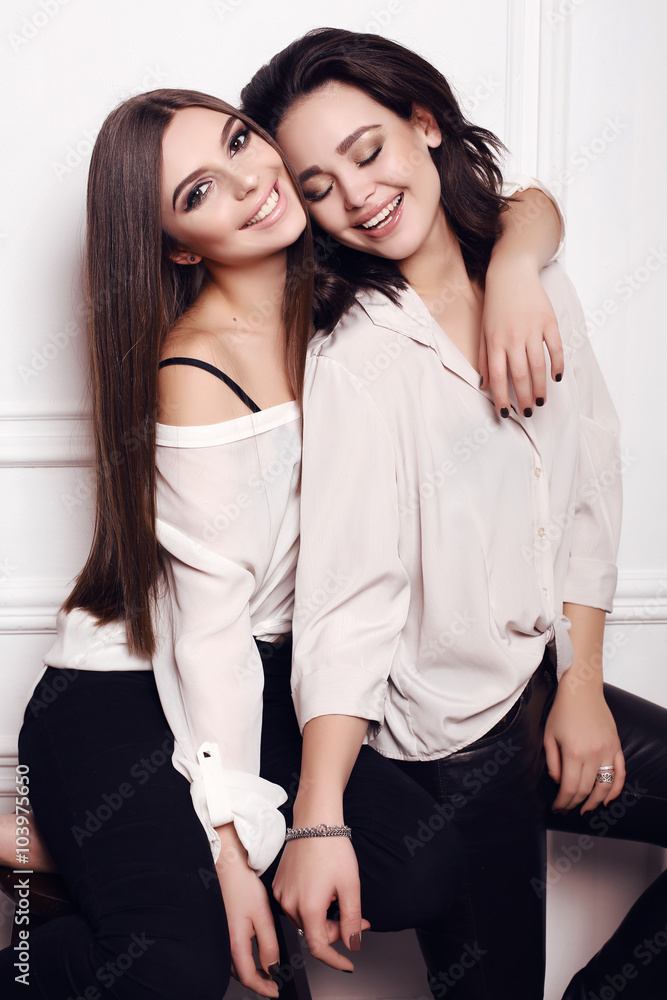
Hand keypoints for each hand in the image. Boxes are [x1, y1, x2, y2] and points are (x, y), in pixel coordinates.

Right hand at [215, 826, 279, 997]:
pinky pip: (229, 951)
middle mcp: (223, 943)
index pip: (249, 977)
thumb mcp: (262, 916)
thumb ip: (268, 945)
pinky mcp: (219, 927)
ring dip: (248, 970)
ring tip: (264, 969)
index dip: (263, 988)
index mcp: (235, 943)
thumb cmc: (242, 886)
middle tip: (271, 983)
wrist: (226, 867)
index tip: (274, 991)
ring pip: (234, 964)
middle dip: (256, 981)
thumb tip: (272, 967)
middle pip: (240, 974)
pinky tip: (250, 950)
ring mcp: (219, 936)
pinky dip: (241, 957)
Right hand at [272, 836, 370, 971]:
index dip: (335, 960)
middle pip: (313, 933)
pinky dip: (310, 905)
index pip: (319, 948)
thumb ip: (352, 920)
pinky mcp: (278, 885)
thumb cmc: (333, 848)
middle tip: (357, 919)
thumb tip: (353, 943)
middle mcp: (289, 904)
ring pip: (304, 920)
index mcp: (308, 908)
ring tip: (339, 897)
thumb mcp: (351, 887)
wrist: (315, 821)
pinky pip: (295, 905)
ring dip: (323, 918)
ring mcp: (281, 894)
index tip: (348, 963)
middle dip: (336, 931)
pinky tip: (323, 888)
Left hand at [480, 256, 563, 416]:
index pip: (498, 378)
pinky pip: (555, 348)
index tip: (505, 414)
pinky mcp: (548, 322)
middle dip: (523, 398)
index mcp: (495, 342)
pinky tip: (556, 378)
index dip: (501, 399)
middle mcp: (513, 338)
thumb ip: (484, 359)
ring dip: (540, 387)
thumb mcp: (484, 332)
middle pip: (520, 376)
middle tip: (527, 412)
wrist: (511, 274)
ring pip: (538, 366)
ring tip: (541, 401)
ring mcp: (532, 330)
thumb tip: (485, 385)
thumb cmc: (496, 306)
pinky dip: (557, 365)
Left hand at [544, 677, 624, 814]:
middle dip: (574, 804)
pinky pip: (620, 773)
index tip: (557, 808)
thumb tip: (558, 782)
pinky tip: (607, 799)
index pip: (569, 788)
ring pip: (604, 786)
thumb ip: (552, 762)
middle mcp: (593, 754)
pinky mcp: (616, 747)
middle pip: (585, 790)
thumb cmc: (562, 711)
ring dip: (595, 802)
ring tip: (585, 810)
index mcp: (573, 753)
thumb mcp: (548, 736)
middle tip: (567, 809)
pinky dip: (616, 789)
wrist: (582, 690)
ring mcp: (607, 751)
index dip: (563, 802)